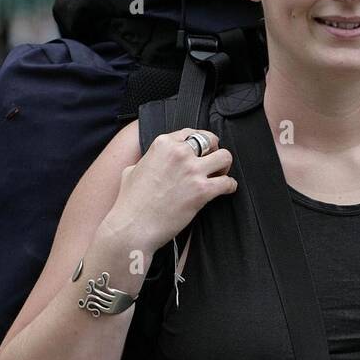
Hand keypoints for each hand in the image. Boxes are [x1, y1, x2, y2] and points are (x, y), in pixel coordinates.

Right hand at [101, 127, 237, 255]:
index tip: (202, 151)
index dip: (199, 143)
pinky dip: (230, 186)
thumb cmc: (129, 203)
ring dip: (224, 166)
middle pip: (211, 141)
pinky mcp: (202, 191)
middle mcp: (179, 153)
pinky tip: (226, 190)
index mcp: (162, 144)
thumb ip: (147, 161)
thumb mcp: (132, 170)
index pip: (191, 133)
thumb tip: (150, 162)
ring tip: (220, 176)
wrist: (133, 226)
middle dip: (214, 151)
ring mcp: (192, 171)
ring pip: (225, 157)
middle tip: (212, 164)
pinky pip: (228, 182)